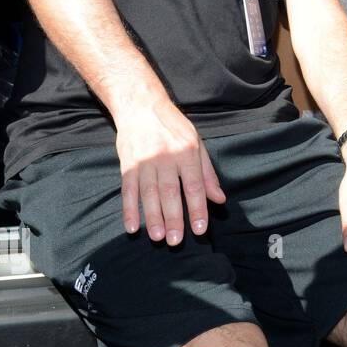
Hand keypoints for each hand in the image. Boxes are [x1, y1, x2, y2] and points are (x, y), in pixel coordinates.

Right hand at [115, 98, 224, 244]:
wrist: (141, 105)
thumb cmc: (174, 127)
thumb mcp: (197, 143)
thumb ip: (207, 173)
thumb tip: (219, 200)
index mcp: (187, 152)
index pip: (194, 185)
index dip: (197, 208)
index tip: (199, 229)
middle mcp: (166, 157)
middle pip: (170, 192)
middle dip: (174, 218)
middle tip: (176, 241)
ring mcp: (144, 161)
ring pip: (149, 194)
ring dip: (152, 217)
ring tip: (157, 237)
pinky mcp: (127, 163)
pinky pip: (127, 190)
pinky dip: (129, 209)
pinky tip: (132, 226)